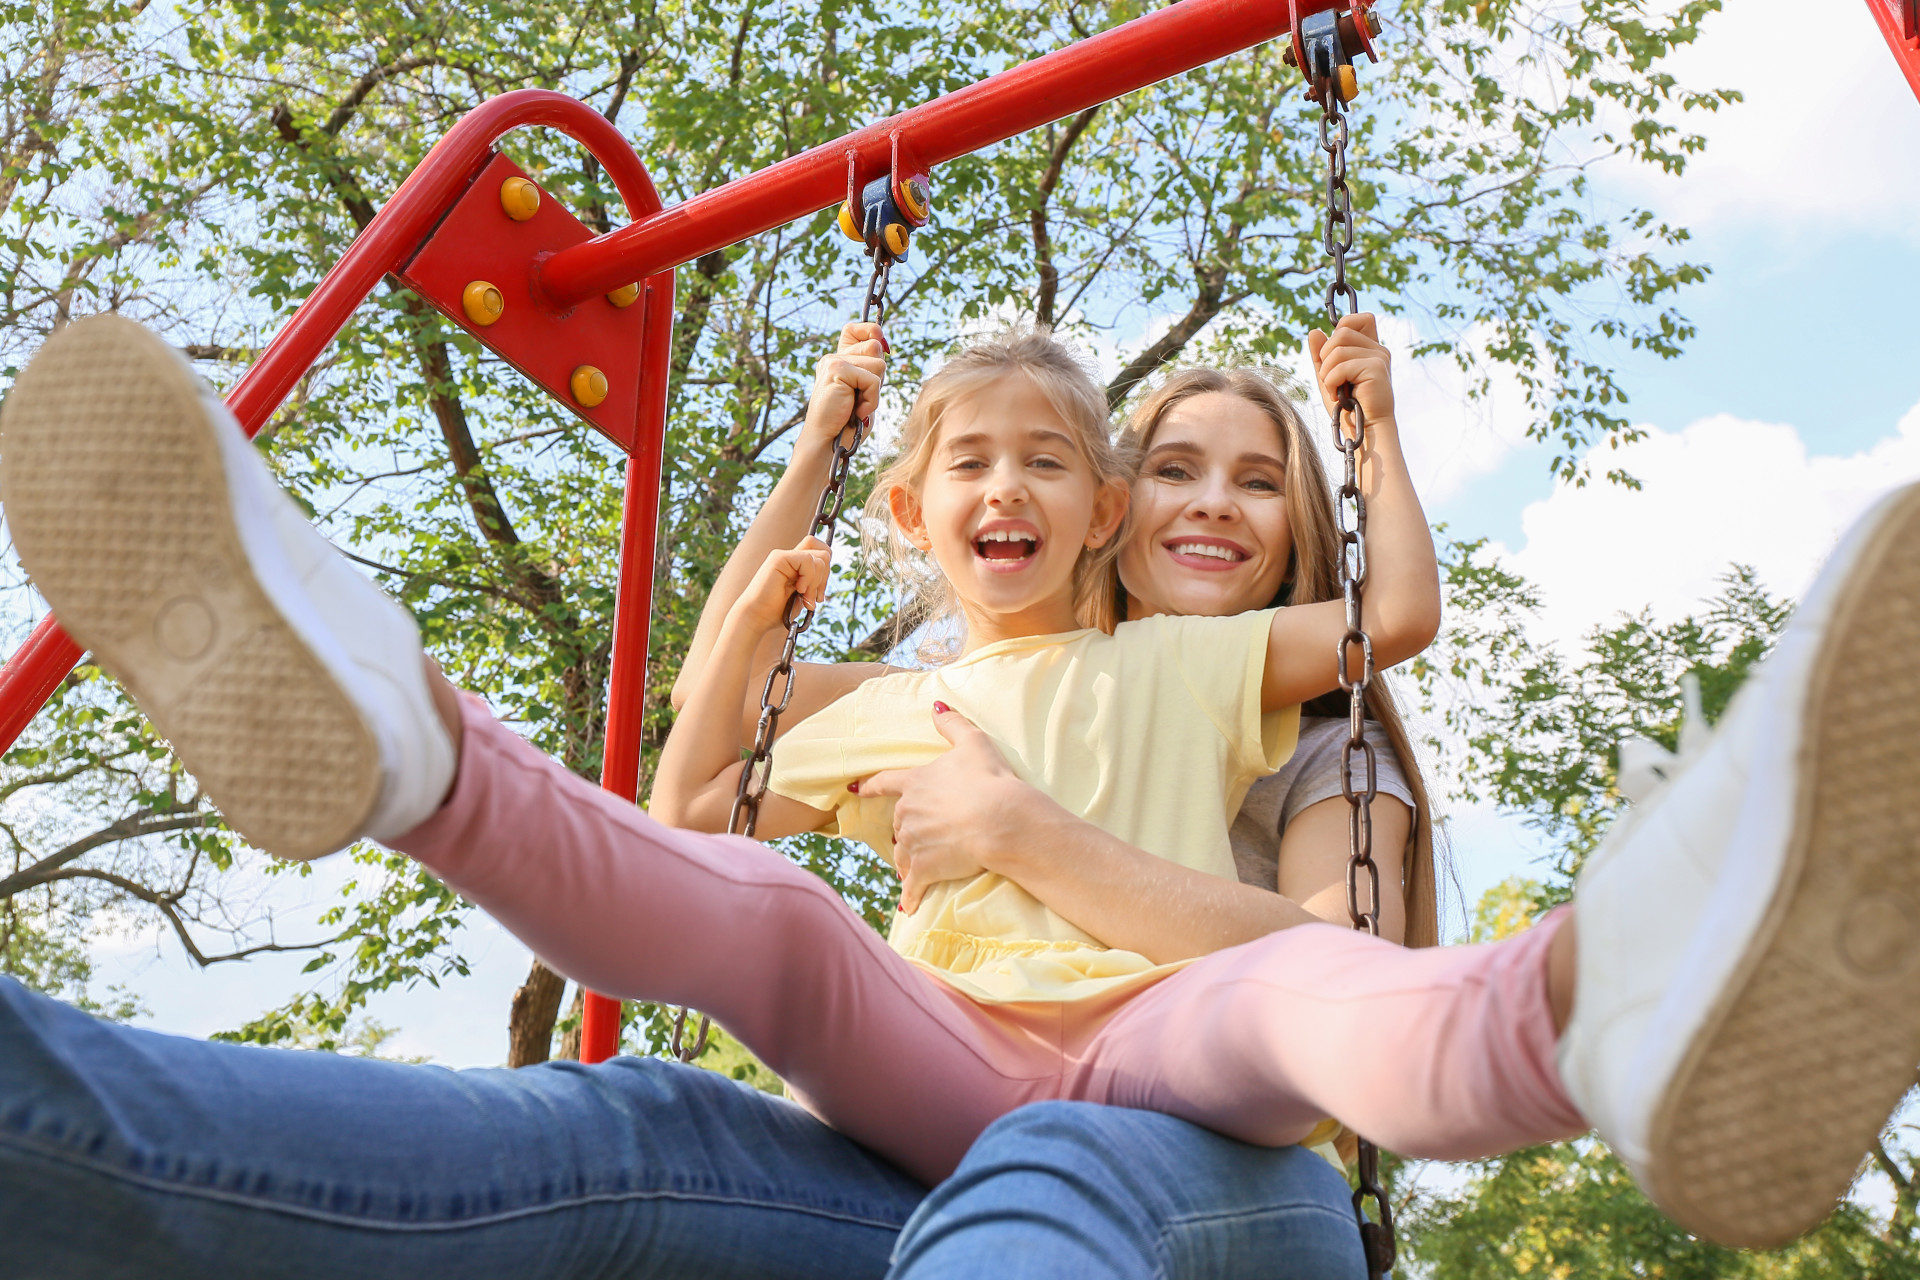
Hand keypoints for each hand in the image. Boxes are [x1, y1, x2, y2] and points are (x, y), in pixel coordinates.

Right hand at [732, 536, 830, 633]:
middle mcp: (791, 557)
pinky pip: (807, 560)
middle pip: (825, 552)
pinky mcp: (779, 557)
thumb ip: (814, 581)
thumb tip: (827, 569)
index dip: (827, 570)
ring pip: (820, 558)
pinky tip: (798, 590)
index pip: (821, 551)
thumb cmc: (777, 611)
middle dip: (825, 577)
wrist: (757, 617)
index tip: (820, 594)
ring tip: (804, 598)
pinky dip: (809, 577)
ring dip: (816, 582)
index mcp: (796, 565)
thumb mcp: (803, 595)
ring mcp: (784, 555)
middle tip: (815, 598)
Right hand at [802, 321, 887, 456]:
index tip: (875, 350)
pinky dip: (871, 399)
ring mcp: (833, 362)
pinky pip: (872, 379)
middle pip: (875, 347)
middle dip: (877, 376)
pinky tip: (856, 411)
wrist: (829, 443)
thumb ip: (872, 369)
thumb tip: (882, 342)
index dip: (871, 332)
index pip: (855, 329)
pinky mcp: (836, 370)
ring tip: (858, 406)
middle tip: (860, 397)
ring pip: (878, 364)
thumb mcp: (864, 392)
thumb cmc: (847, 424)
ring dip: (874, 392)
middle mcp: (833, 357)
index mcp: (839, 360)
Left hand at [858, 704, 1048, 913]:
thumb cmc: (988, 779)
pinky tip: (910, 906)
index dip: (870, 786)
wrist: (1000, 820)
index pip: (885, 782)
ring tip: (917, 868)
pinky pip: (912, 886)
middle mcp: (908, 813)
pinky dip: (911, 895)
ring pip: (903, 853)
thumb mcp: (973, 743)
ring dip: (908, 860)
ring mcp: (914, 843)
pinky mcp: (924, 869)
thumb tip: (936, 706)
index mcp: (915, 783)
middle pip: (899, 823)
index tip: (855, 790)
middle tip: (924, 837)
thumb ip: (951, 724)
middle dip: (908, 830)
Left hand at [1307, 312, 1394, 434]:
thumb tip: (1314, 332)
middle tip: (1331, 379)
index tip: (1332, 354)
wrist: (1363, 430)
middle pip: (1341, 332)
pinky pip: (1341, 365)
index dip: (1340, 327)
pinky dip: (1331, 382)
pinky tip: (1339, 396)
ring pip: (1337, 349)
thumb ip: (1321, 355)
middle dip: (1326, 356)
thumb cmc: (1348, 408)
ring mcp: (1379, 357)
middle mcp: (1378, 349)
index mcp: (1369, 348)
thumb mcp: (1328, 378)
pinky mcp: (1376, 368)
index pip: (1357, 318)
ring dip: (1327, 373)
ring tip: (1335, 390)